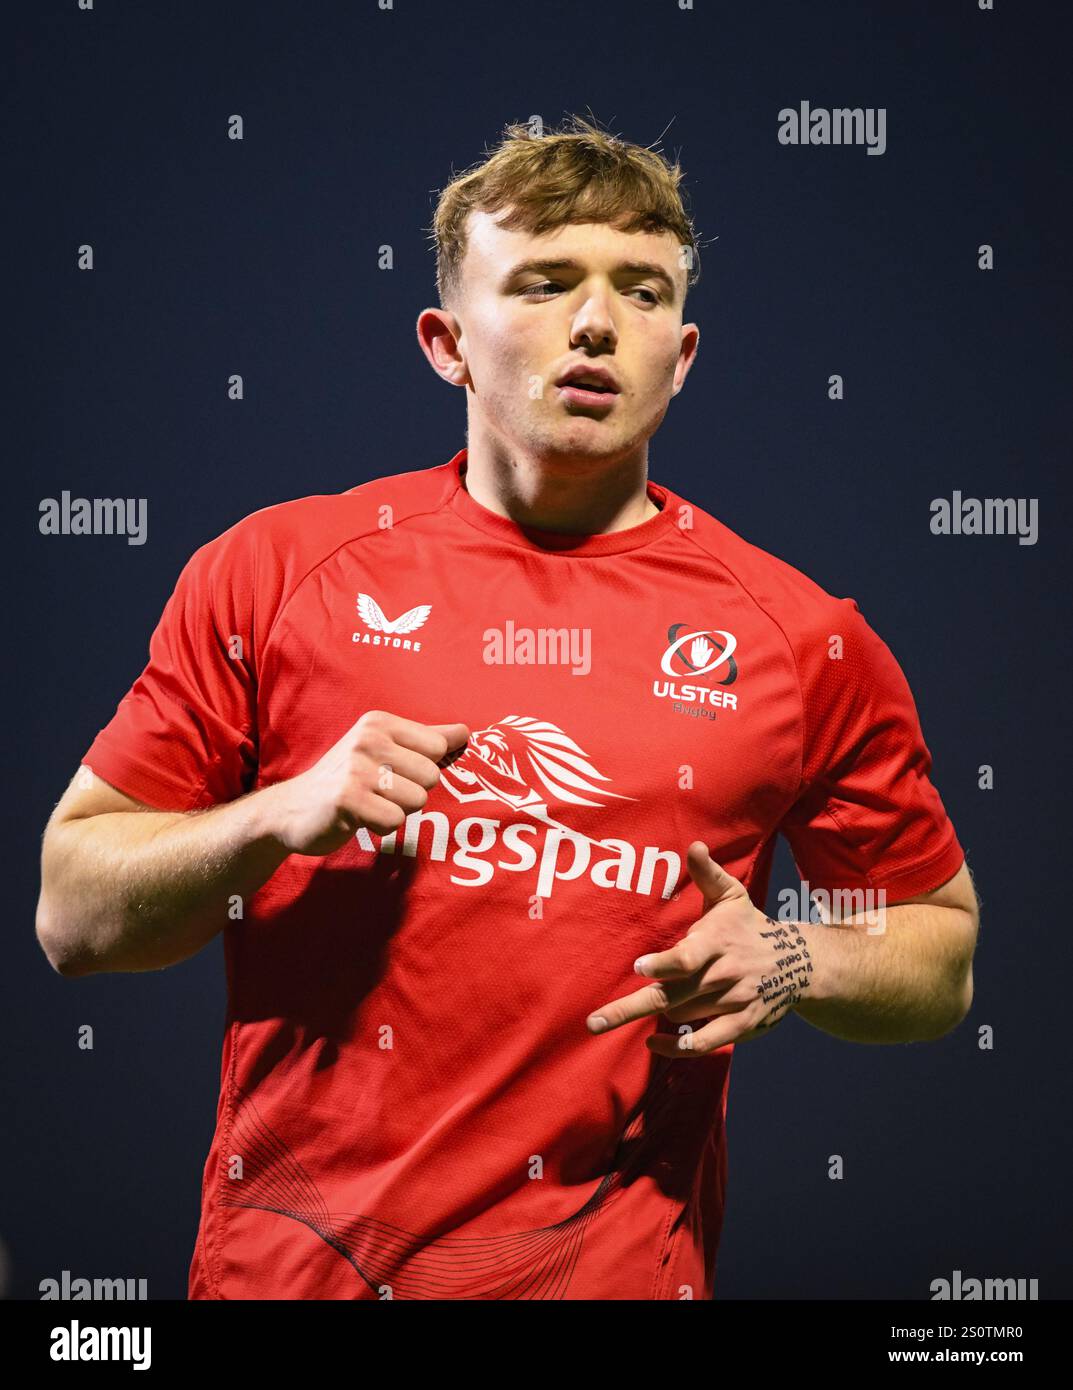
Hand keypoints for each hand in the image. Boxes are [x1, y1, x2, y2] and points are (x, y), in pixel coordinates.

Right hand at [263, 710, 469, 856]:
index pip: (438, 745)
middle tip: (381, 792)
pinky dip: (383, 827)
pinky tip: (362, 818)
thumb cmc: (348, 779)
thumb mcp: (383, 749)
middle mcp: (368, 739)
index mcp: (379, 722)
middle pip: (431, 776)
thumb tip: (466, 733)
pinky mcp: (348, 799)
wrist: (292, 809)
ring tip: (371, 803)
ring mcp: (356, 768)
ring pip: (417, 800)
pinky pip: (396, 821)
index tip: (398, 771)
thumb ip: (426, 741)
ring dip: (397, 810)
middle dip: (412, 792)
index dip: (426, 767)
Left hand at [585, 841, 814, 1055]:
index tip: (640, 966)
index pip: (689, 958)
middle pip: (673, 996)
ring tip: (632, 1009)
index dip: (665, 964)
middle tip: (594, 1021)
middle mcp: (723, 975)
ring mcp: (733, 1003)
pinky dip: (678, 1048)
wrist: (801, 963)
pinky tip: (653, 1043)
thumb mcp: (732, 896)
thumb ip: (708, 874)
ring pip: (682, 1017)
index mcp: (717, 942)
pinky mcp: (742, 1026)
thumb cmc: (750, 926)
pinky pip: (704, 1043)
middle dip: (631, 1009)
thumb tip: (694, 845)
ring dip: (658, 1016)